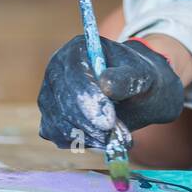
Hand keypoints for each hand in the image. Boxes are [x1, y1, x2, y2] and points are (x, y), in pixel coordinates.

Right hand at [38, 34, 184, 151]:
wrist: (134, 93)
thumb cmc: (137, 78)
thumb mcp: (140, 75)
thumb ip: (125, 78)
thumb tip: (105, 84)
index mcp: (76, 49)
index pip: (74, 75)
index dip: (88, 99)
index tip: (108, 121)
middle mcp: (57, 71)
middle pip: (62, 101)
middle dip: (90, 123)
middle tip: (117, 135)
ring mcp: (50, 95)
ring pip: (59, 123)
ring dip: (89, 136)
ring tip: (118, 136)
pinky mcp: (51, 117)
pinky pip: (58, 135)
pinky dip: (82, 142)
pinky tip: (104, 139)